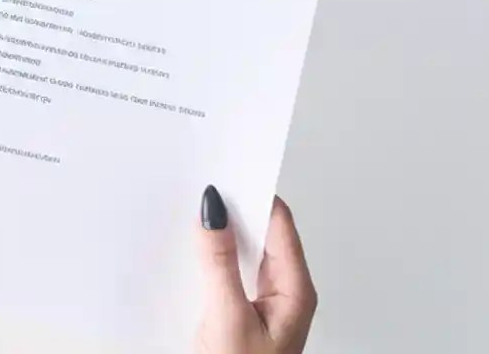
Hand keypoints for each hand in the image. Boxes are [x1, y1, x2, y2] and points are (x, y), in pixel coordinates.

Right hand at [196, 187, 317, 353]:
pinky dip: (213, 256)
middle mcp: (285, 291)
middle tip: (204, 188)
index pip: (280, 223)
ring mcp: (264, 302)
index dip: (255, 193)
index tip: (226, 172)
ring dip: (221, 233)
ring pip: (245, 252)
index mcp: (295, 289)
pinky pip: (231, 271)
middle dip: (234, 209)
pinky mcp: (243, 311)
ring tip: (193, 216)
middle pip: (263, 233)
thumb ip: (219, 261)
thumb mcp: (227, 315)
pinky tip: (193, 251)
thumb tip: (214, 211)